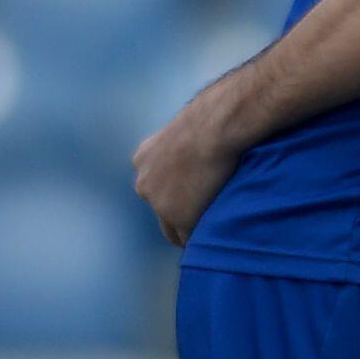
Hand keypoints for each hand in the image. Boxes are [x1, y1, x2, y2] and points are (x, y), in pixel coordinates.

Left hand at [129, 99, 239, 247]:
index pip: (153, 187)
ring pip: (171, 230)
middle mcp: (144, 183)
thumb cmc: (210, 120)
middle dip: (178, 215)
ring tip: (211, 234)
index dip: (174, 194)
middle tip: (204, 217)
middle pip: (159, 211)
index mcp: (142, 160)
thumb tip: (201, 146)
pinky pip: (189, 238)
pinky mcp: (179, 218)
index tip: (193, 197)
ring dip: (188, 232)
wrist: (213, 129)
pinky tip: (217, 237)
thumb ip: (181, 147)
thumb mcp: (183, 130)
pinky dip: (202, 238)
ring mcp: (159, 203)